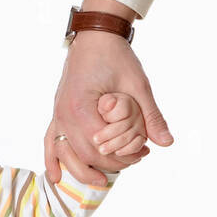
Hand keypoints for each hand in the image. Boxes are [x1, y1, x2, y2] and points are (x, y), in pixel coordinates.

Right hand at [45, 26, 171, 188]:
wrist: (96, 36)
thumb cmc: (116, 57)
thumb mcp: (138, 85)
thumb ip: (151, 116)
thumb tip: (166, 142)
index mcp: (82, 107)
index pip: (100, 147)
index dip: (122, 157)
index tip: (143, 154)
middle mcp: (64, 113)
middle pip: (84, 155)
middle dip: (109, 164)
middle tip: (132, 163)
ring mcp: (58, 113)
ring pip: (65, 154)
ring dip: (82, 170)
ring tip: (102, 180)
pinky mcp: (57, 111)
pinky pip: (49, 141)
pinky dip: (52, 160)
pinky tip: (57, 176)